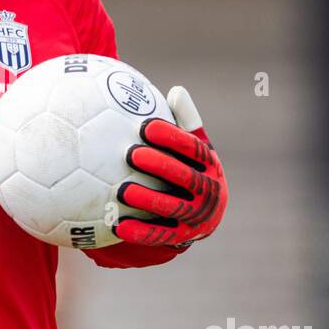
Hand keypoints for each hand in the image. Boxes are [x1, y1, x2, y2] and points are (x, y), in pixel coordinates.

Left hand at [107, 86, 226, 248]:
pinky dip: (141, 232)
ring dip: (148, 199)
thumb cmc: (187, 168)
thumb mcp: (191, 146)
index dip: (172, 137)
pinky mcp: (183, 238)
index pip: (194, 148)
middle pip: (186, 177)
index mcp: (210, 165)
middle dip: (160, 165)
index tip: (146, 126)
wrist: (198, 214)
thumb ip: (184, 121)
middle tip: (131, 154)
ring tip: (122, 190)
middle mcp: (210, 191)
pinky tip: (118, 226)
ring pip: (173, 208)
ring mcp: (198, 217)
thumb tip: (177, 90)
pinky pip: (160, 236)